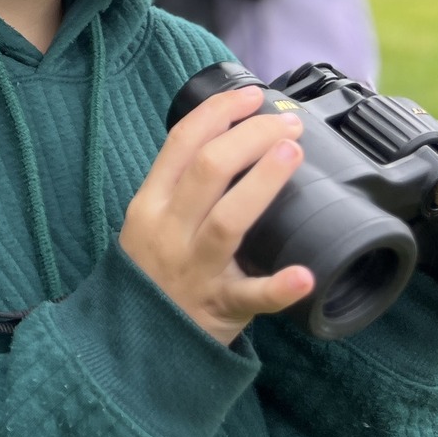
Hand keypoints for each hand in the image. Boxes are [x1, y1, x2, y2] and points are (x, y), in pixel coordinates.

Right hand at [120, 85, 313, 344]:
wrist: (134, 340)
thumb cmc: (153, 270)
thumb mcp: (150, 219)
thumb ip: (180, 184)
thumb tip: (230, 137)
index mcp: (150, 203)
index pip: (182, 142)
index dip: (219, 112)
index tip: (251, 96)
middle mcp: (169, 230)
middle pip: (208, 170)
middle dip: (251, 137)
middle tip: (287, 125)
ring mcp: (194, 269)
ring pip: (228, 220)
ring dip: (262, 183)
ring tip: (292, 154)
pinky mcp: (220, 307)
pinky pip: (250, 296)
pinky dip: (278, 287)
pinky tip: (303, 274)